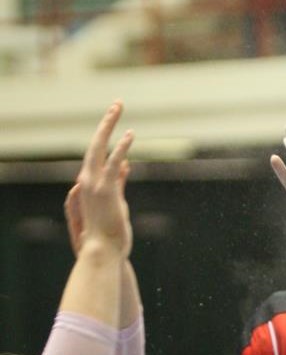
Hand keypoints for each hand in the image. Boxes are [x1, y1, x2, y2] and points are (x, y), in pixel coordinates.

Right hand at [69, 101, 133, 257]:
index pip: (96, 154)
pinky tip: (129, 134)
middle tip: (117, 104)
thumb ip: (119, 182)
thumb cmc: (109, 231)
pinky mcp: (106, 190)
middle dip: (106, 122)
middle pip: (94, 144)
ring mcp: (94, 185)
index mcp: (88, 184)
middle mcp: (86, 181)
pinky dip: (120, 147)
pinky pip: (113, 164)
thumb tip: (127, 164)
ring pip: (99, 148)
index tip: (117, 123)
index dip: (106, 137)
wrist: (101, 251)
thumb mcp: (116, 201)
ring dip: (109, 125)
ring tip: (118, 107)